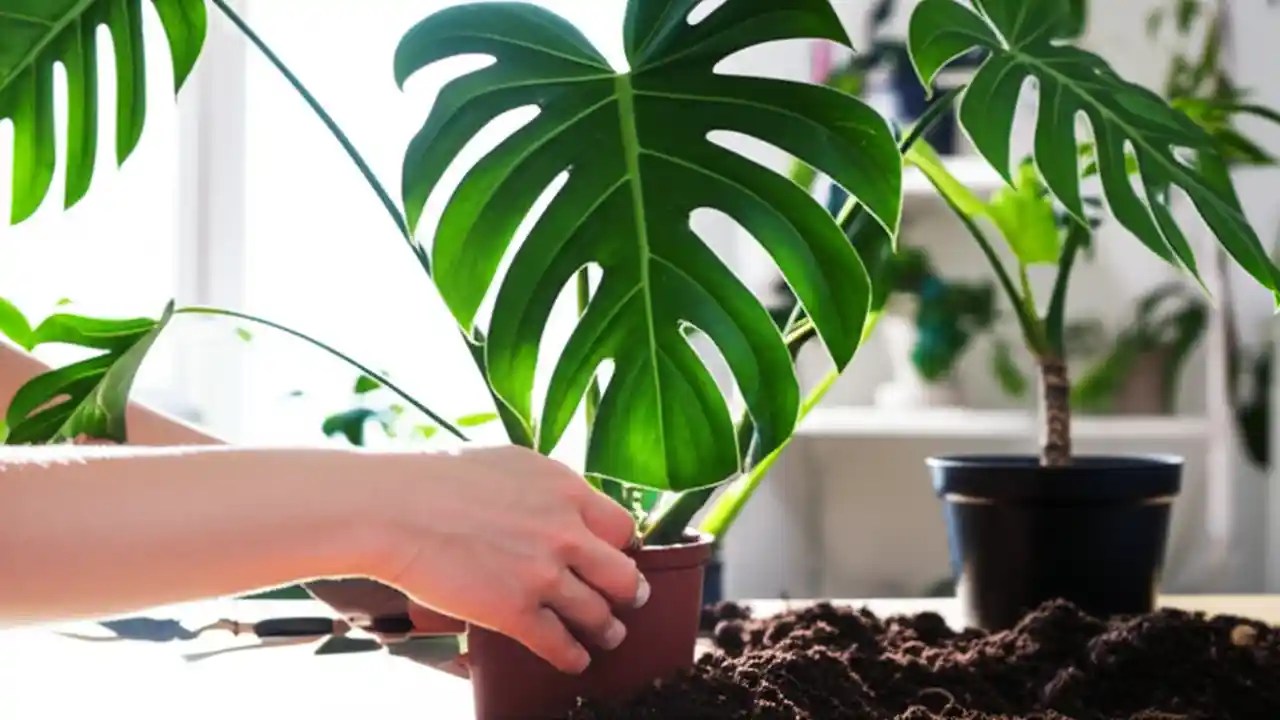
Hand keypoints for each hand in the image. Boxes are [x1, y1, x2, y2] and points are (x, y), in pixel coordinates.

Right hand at [375, 446, 645, 673]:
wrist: (397, 509)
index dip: (622, 546)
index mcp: (566, 490)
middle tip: (630, 598)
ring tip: (608, 635)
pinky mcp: (515, 611)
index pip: (621, 526)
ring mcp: (543, 574)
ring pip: (598, 614)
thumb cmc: (440, 479)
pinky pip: (560, 644)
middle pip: (622, 574)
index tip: (619, 555)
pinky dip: (571, 656)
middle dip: (629, 591)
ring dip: (607, 629)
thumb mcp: (510, 462)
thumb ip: (546, 485)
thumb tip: (562, 499)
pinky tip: (574, 660)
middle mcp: (565, 532)